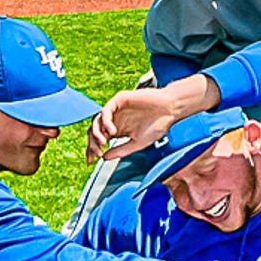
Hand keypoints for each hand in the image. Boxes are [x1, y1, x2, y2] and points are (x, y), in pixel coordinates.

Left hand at [92, 77, 212, 159]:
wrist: (170, 110)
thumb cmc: (158, 124)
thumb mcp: (137, 143)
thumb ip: (121, 150)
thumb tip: (104, 157)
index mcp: (117, 129)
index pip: (98, 139)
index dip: (92, 149)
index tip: (90, 161)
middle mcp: (114, 119)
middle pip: (94, 130)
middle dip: (92, 143)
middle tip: (96, 153)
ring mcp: (115, 109)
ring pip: (96, 120)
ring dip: (96, 133)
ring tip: (103, 143)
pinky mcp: (119, 99)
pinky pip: (106, 110)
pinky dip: (105, 121)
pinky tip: (112, 132)